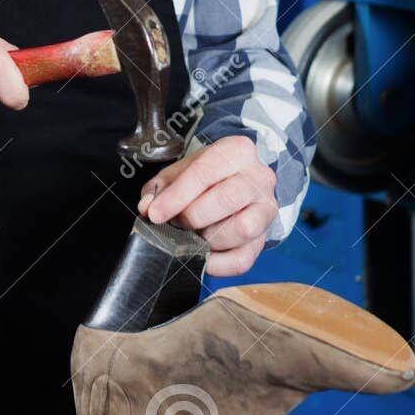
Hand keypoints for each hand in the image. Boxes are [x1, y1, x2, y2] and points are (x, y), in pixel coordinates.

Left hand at [136, 135, 277, 278]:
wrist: (236, 182)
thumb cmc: (206, 176)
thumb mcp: (180, 172)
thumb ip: (160, 188)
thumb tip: (148, 207)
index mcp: (238, 151)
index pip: (206, 172)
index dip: (177, 196)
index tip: (156, 213)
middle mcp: (259, 177)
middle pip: (227, 199)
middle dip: (193, 216)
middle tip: (177, 222)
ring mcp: (266, 209)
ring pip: (242, 229)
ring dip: (208, 238)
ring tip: (193, 234)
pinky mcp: (264, 238)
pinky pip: (243, 259)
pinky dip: (217, 263)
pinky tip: (202, 254)